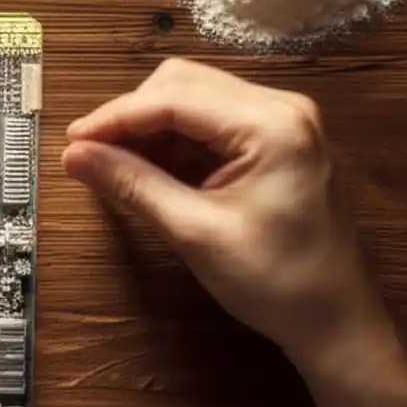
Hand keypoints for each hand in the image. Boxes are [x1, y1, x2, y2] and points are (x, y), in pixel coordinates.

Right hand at [61, 58, 393, 368]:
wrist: (336, 321)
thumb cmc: (275, 282)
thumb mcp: (195, 232)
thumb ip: (132, 185)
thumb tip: (74, 156)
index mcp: (272, 124)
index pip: (174, 99)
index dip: (115, 117)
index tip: (70, 142)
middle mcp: (281, 107)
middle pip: (182, 85)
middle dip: (130, 116)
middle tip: (88, 155)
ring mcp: (281, 121)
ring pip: (192, 99)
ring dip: (149, 129)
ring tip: (113, 167)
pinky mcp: (275, 141)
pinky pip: (210, 124)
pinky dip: (173, 143)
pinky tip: (148, 171)